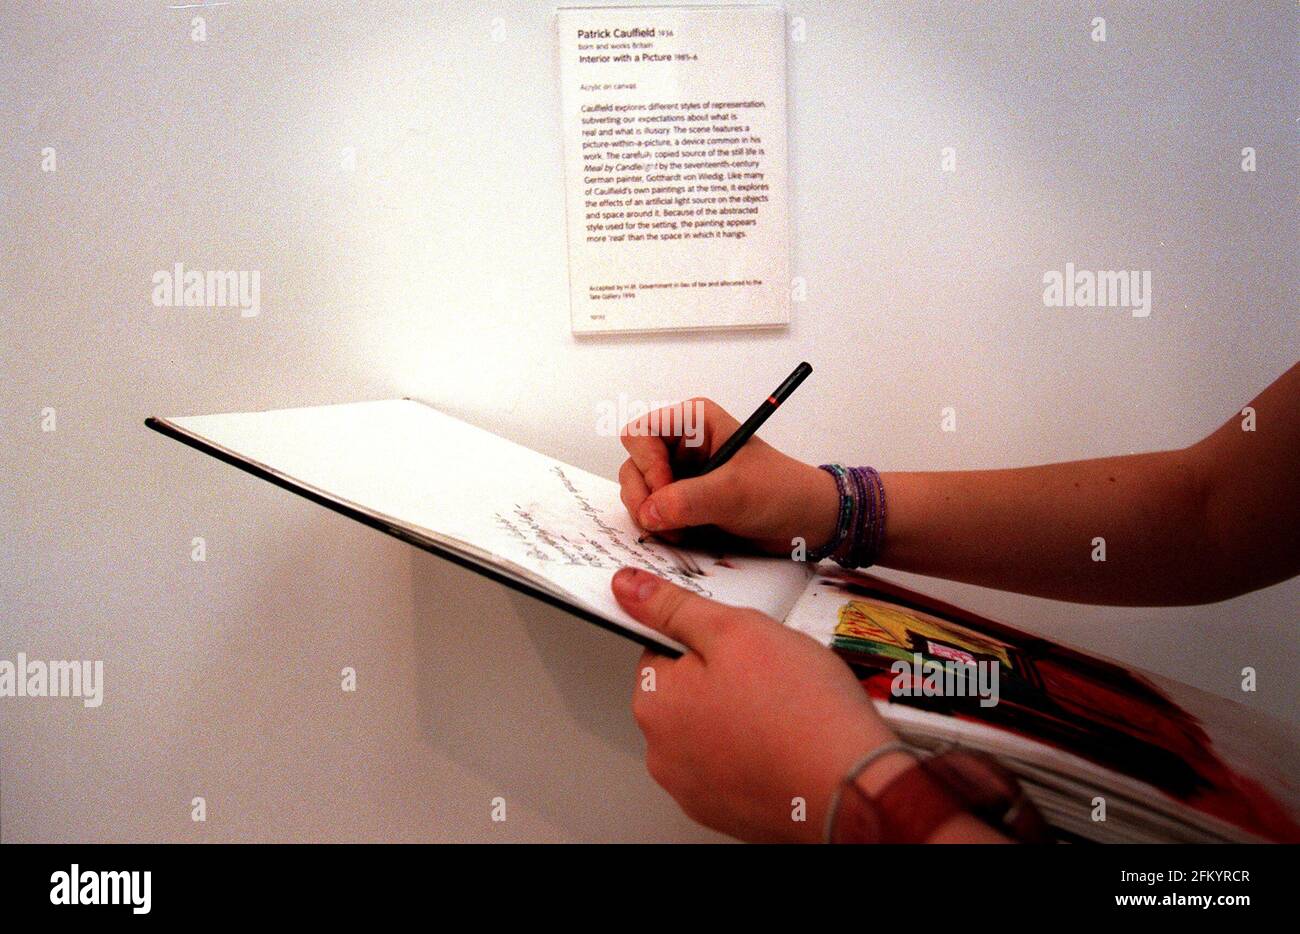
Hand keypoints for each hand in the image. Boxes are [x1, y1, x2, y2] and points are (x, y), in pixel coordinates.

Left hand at [612, 566, 899, 842]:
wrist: (852, 786)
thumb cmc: (801, 711)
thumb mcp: (734, 630)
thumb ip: (673, 607)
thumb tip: (627, 588)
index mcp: (654, 703)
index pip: (663, 651)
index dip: (709, 641)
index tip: (743, 647)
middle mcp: (663, 753)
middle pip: (688, 694)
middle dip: (725, 680)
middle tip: (772, 677)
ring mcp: (695, 788)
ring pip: (712, 732)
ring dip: (741, 719)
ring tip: (786, 712)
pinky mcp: (728, 812)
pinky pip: (736, 768)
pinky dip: (756, 756)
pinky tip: (787, 744)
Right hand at [618, 397, 839, 555]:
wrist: (805, 522)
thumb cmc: (783, 491)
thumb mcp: (736, 491)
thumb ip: (689, 499)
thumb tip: (649, 511)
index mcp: (693, 423)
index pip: (641, 434)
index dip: (647, 464)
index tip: (666, 490)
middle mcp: (681, 446)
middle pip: (633, 466)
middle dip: (645, 497)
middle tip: (666, 522)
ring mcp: (679, 476)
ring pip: (638, 493)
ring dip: (651, 516)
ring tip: (681, 532)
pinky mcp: (681, 504)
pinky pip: (651, 514)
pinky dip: (659, 529)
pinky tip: (683, 536)